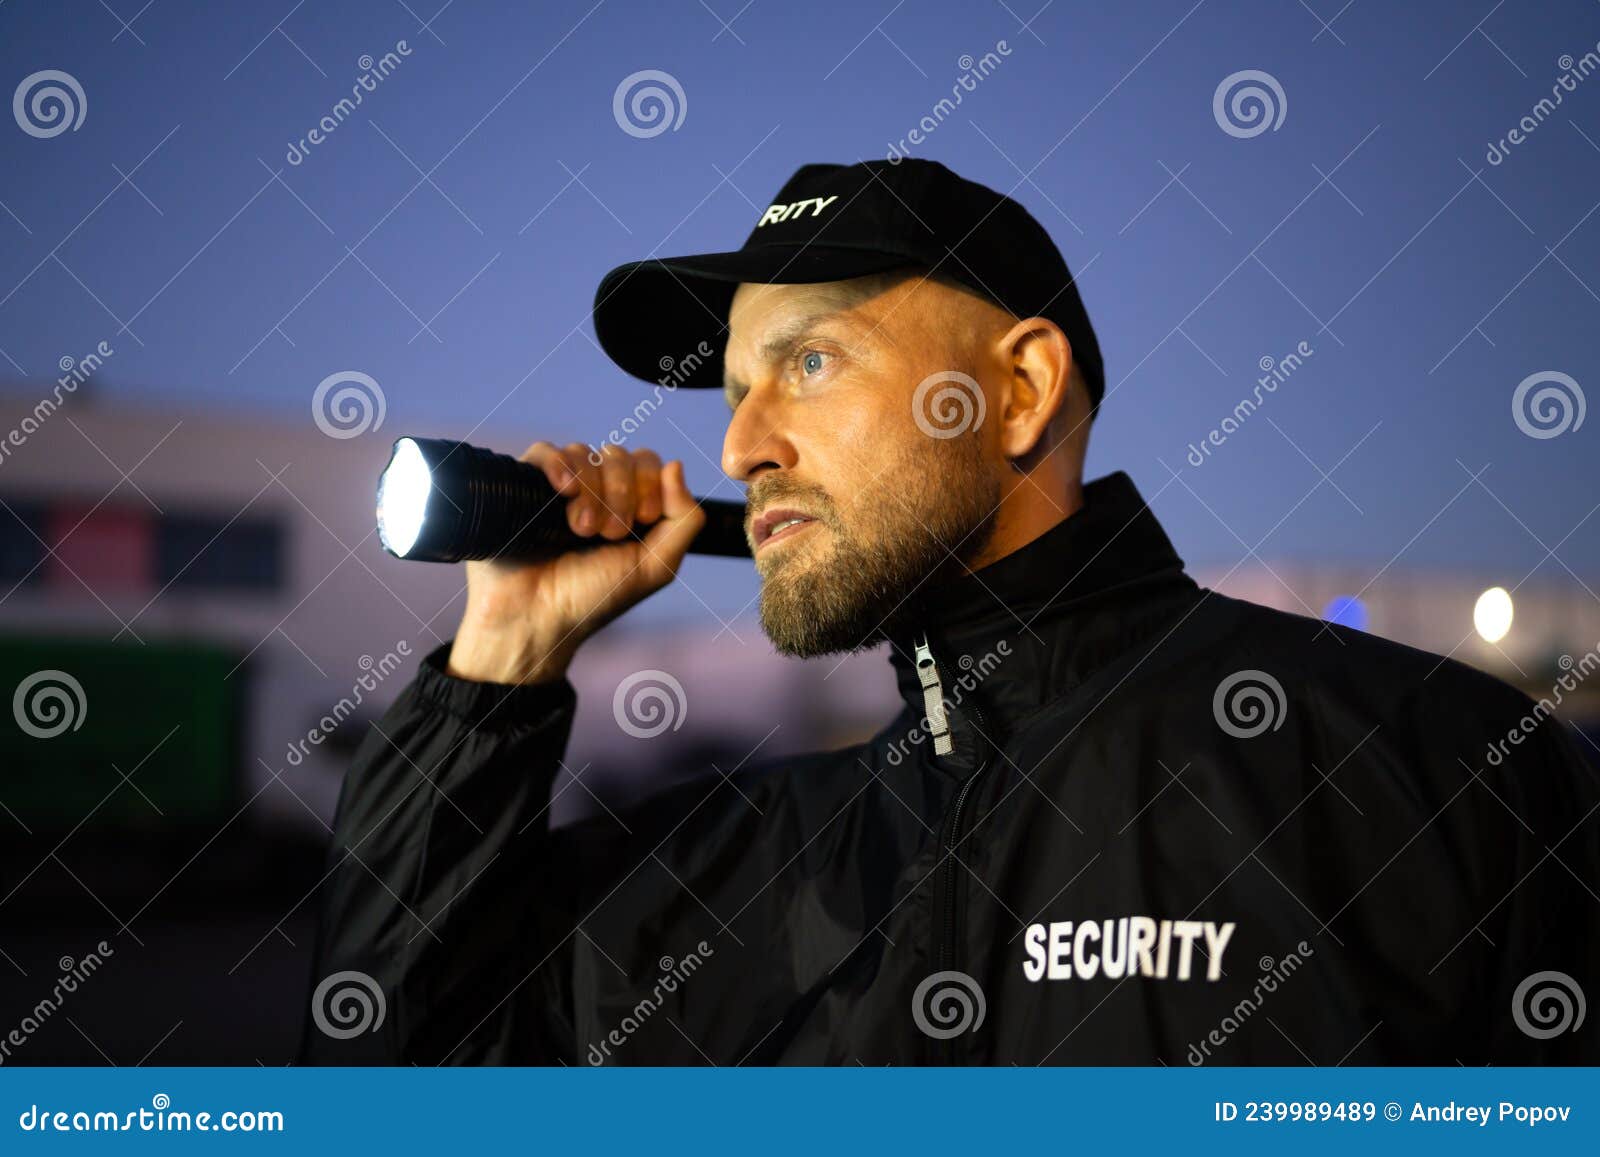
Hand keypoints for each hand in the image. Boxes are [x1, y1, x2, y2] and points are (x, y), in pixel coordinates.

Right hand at [446, 442, 706, 684]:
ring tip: (581, 531)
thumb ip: (683, 519)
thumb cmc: (595, 598)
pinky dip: (560, 464)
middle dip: (620, 493)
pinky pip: (546, 452)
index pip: (648, 462)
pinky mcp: (526, 485)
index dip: (649, 483)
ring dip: (591, 491)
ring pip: (584, 453)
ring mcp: (560, 487)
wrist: (536, 618)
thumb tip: (675, 464)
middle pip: (618, 455)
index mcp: (628, 506)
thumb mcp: (655, 566)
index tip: (641, 521)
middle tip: (609, 534)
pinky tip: (563, 490)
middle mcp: (595, 491)